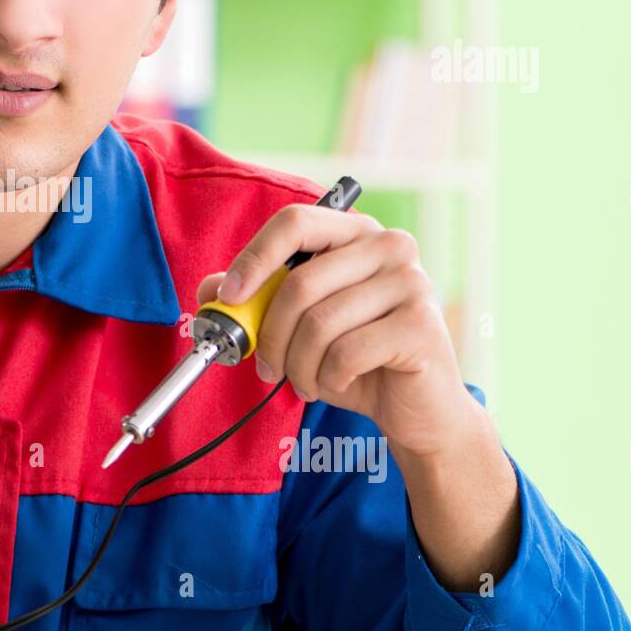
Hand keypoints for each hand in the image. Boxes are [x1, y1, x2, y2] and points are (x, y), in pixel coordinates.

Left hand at [196, 202, 479, 460]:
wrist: (417, 408)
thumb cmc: (356, 360)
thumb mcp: (299, 326)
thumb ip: (258, 301)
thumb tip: (210, 289)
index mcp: (357, 233)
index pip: (295, 222)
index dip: (254, 258)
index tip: (229, 297)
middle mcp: (390, 246)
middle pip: (300, 282)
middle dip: (270, 335)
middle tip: (266, 367)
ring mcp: (411, 283)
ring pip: (319, 323)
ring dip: (298, 365)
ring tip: (304, 382)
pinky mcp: (421, 325)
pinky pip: (346, 353)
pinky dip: (328, 379)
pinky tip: (337, 384)